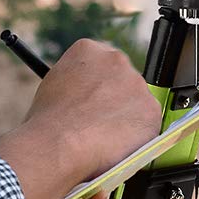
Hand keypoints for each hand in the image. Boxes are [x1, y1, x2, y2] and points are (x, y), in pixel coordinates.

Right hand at [0, 40, 162, 198]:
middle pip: (123, 81)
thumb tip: (78, 97)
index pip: (101, 66)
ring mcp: (136, 84)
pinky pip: (148, 125)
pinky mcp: (151, 110)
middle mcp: (116, 60)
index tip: (93, 103)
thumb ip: (73, 83)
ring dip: (126, 120)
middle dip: (115, 101)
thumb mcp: (52, 87)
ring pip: (137, 104)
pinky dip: (138, 138)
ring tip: (104, 139)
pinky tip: (117, 147)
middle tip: (100, 123)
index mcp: (88, 50)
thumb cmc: (47, 123)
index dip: (97, 88)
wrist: (59, 143)